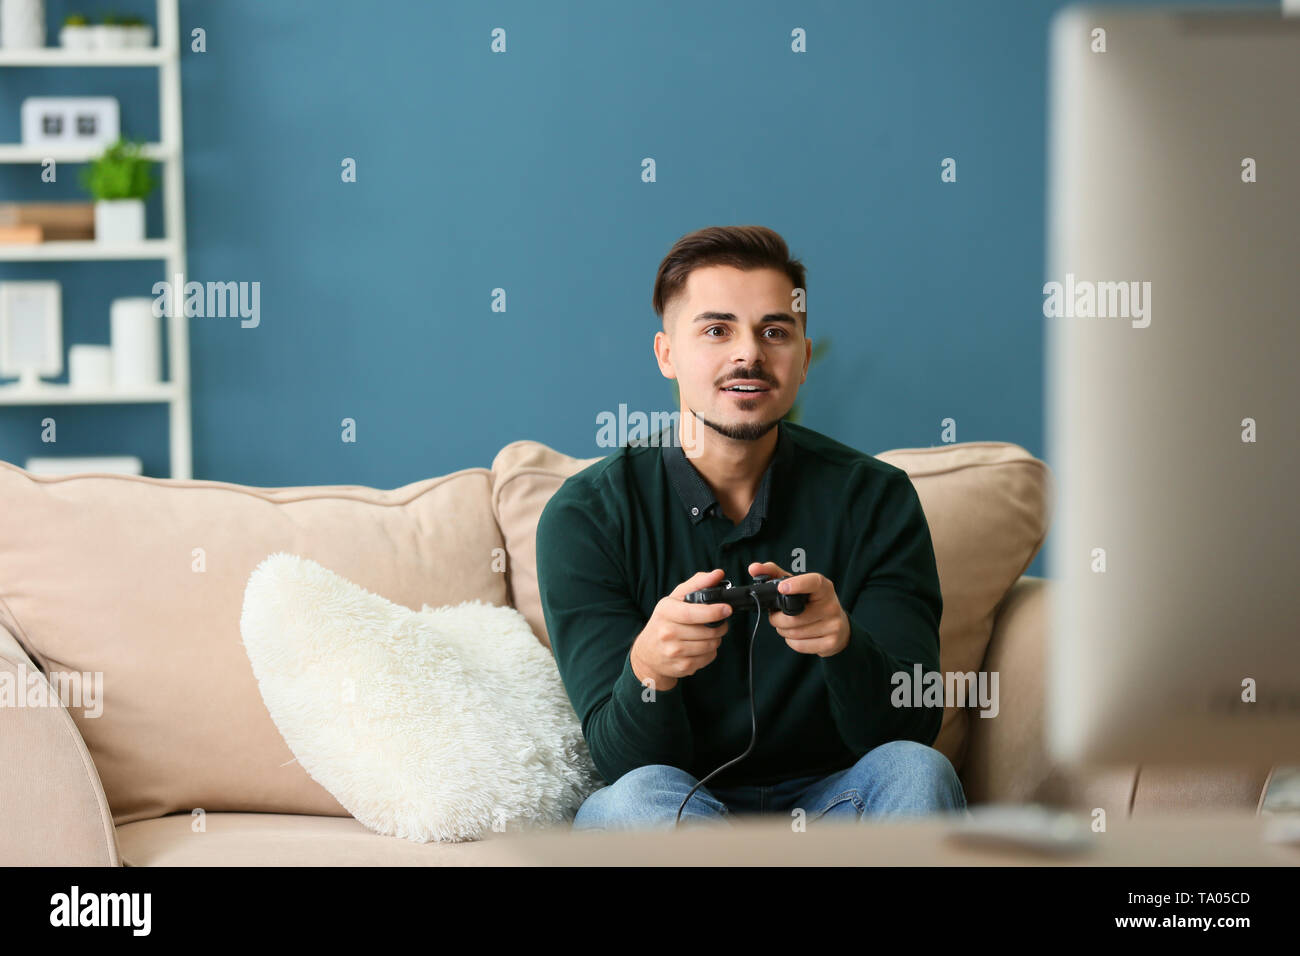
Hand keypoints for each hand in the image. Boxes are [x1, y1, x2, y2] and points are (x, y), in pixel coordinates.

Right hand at [629, 568, 731, 689]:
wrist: (648, 653)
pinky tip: (701, 646)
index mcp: (665, 612)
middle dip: (720, 626)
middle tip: (720, 622)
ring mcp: (673, 652)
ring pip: (710, 645)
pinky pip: (708, 658)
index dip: (713, 612)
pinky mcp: (681, 667)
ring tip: (710, 633)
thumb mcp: (674, 599)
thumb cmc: (664, 622)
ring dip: (716, 639)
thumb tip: (717, 574)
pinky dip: (710, 652)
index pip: (692, 613)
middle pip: (706, 631)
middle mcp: (667, 633)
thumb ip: (697, 584)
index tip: (727, 609)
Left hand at [747, 561, 850, 657]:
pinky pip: (799, 645)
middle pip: (793, 617)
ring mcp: (833, 625)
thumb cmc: (812, 602)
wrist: (839, 626)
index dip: (796, 584)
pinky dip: (792, 641)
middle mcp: (831, 605)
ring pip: (794, 633)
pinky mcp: (831, 642)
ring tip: (786, 625)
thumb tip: (753, 568)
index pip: (812, 583)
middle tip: (776, 616)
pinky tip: (797, 635)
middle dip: (777, 619)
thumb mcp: (797, 585)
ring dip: (783, 630)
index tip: (781, 588)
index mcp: (824, 587)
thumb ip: (774, 574)